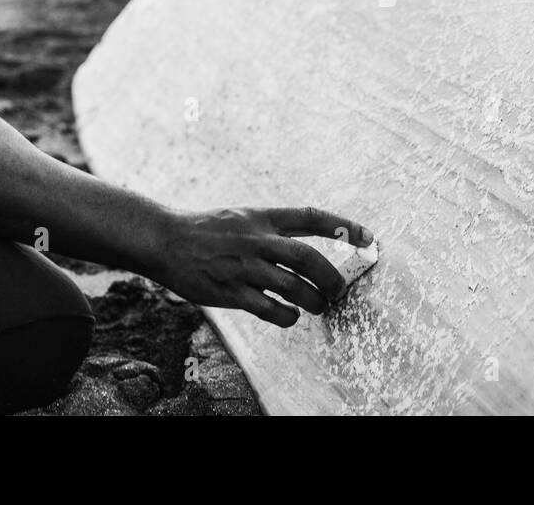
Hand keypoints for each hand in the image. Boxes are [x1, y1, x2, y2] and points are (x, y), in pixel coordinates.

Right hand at [153, 206, 373, 326]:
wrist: (165, 240)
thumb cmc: (207, 230)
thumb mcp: (243, 216)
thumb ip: (273, 228)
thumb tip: (306, 246)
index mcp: (263, 217)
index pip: (311, 217)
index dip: (343, 227)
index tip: (369, 237)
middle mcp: (256, 239)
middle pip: (307, 258)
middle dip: (331, 277)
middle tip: (339, 291)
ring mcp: (243, 266)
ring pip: (292, 286)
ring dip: (313, 300)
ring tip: (320, 305)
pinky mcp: (230, 292)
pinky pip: (268, 309)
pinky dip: (287, 316)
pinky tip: (291, 316)